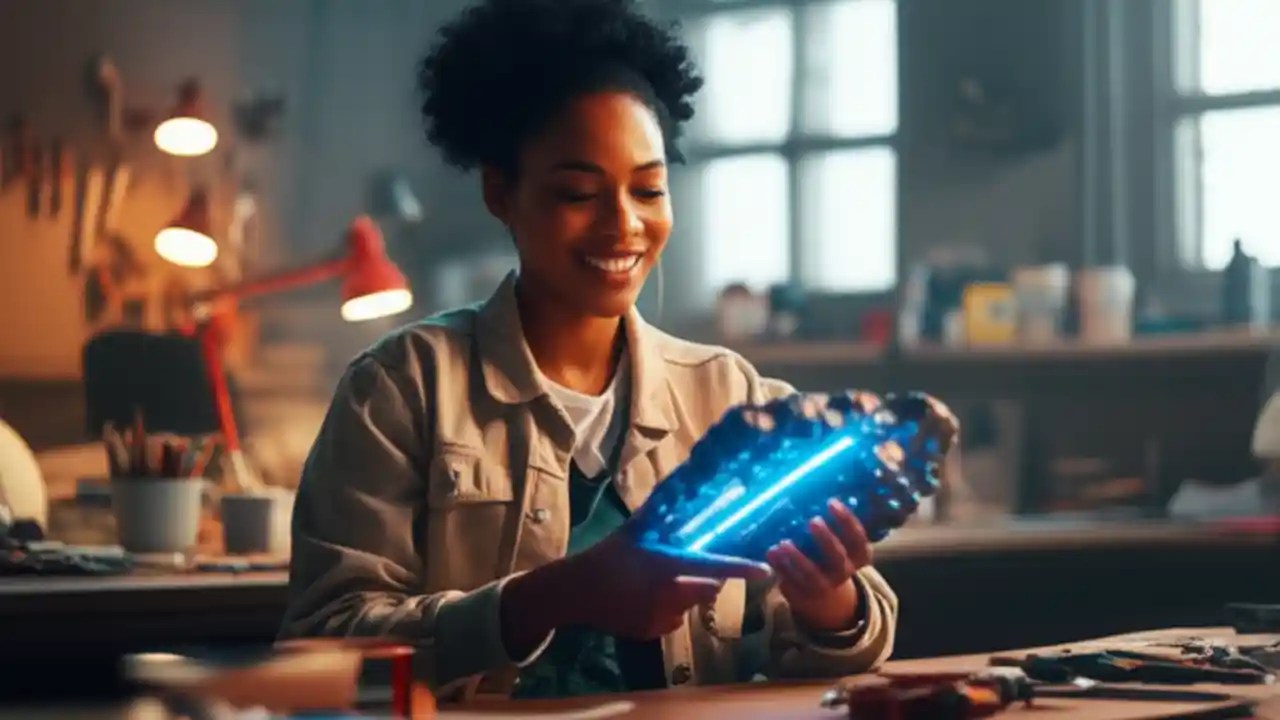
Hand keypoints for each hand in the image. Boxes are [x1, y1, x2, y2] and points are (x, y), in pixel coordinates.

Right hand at [500, 523, 769, 657]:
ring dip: (682, 596)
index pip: (713, 567)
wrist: (578, 591)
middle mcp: (670, 594)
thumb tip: (679, 487)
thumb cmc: (608, 555)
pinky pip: (672, 621)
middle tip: (677, 571)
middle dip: (703, 581)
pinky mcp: (653, 631)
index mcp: (668, 566)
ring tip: (651, 585)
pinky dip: (666, 611)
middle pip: (706, 589)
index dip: (742, 570)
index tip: (765, 570)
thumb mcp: (635, 530)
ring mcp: (661, 617)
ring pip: (689, 606)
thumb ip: (660, 514)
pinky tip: (642, 601)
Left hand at [766, 499, 870, 632]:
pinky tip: (770, 552)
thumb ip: (830, 523)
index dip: (847, 521)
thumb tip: (809, 486)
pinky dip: (779, 566)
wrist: (822, 594)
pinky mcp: (803, 593)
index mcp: (857, 556)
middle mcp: (843, 571)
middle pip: (837, 556)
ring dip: (797, 558)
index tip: (831, 502)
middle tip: (812, 521)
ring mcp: (823, 585)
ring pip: (812, 574)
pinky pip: (791, 581)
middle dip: (825, 539)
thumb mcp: (838, 542)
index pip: (858, 538)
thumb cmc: (827, 555)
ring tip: (783, 542)